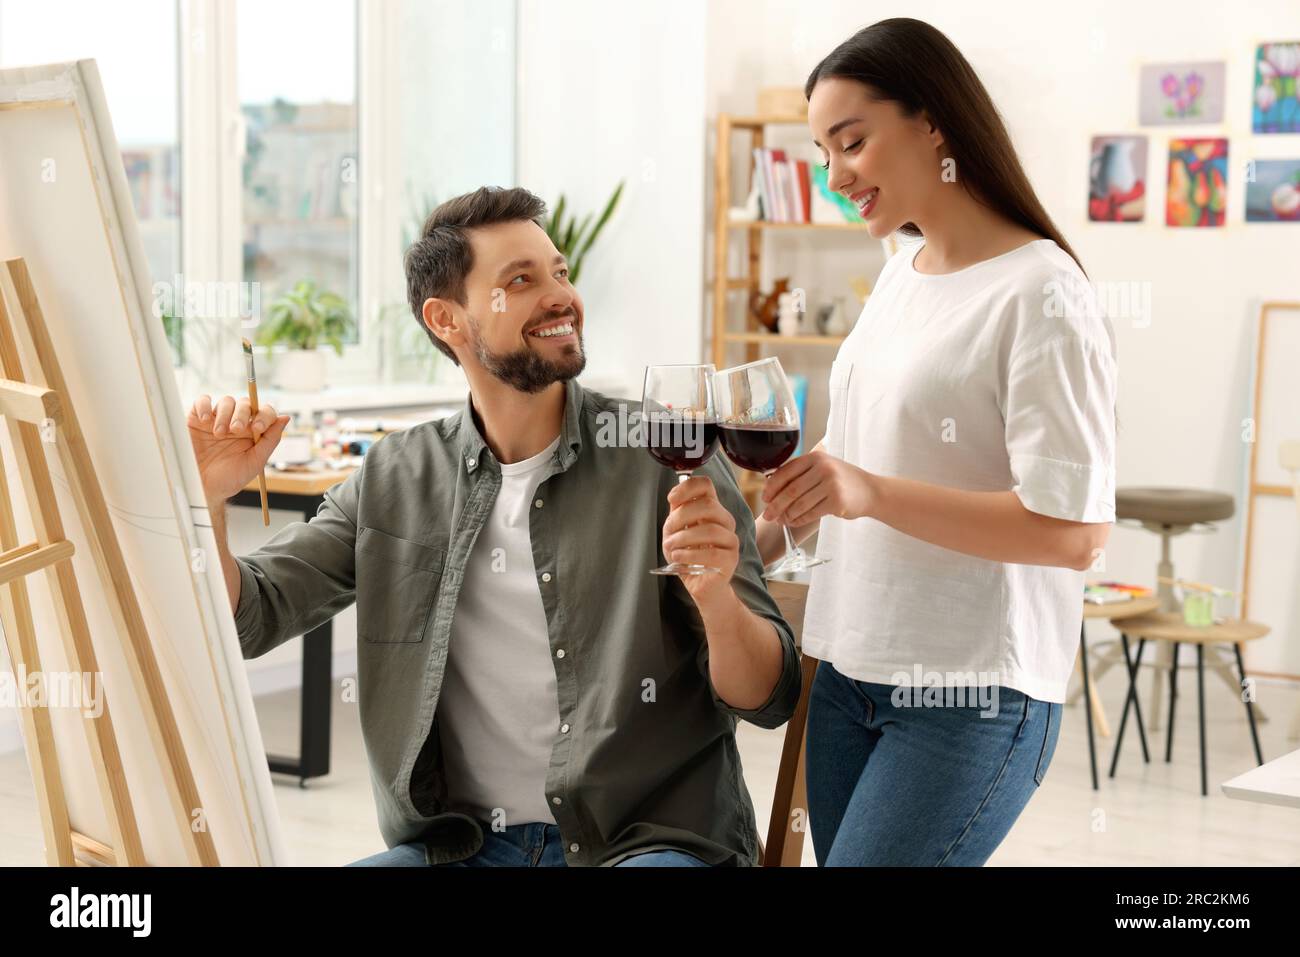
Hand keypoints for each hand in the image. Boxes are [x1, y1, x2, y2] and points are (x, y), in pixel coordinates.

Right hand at [188, 394, 289, 503]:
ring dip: (224, 415)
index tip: (257, 428)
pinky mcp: (197, 418)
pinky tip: (205, 421)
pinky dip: (204, 406)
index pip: (265, 412)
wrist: (203, 488)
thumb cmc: (229, 478)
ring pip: (226, 401)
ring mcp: (217, 419)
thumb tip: (285, 418)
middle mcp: (237, 422)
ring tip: (219, 434)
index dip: (264, 415)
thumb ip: (270, 440)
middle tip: (235, 430)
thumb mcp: (255, 462)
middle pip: (246, 404)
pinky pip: (202, 401)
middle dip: (242, 414)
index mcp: (254, 431)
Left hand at [662, 476, 739, 602]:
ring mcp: (730, 540)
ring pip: (711, 529)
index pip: (706, 486)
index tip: (672, 499)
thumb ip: (676, 512)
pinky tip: (679, 558)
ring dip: (684, 538)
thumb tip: (674, 496)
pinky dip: (690, 555)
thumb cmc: (687, 556)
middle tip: (669, 532)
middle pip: (708, 505)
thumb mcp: (676, 531)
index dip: (688, 487)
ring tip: (671, 548)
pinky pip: (713, 554)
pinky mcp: (731, 559)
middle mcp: (724, 521)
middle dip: (682, 517)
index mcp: (711, 509)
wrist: (699, 584)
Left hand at [760, 448, 872, 526]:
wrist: (871, 491)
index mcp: (816, 457)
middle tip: (768, 515)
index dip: (772, 487)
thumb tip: (771, 489)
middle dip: (776, 505)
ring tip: (780, 521)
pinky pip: (811, 513)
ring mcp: (831, 484)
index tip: (765, 498)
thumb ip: (802, 473)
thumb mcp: (823, 468)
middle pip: (791, 490)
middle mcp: (823, 468)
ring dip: (787, 515)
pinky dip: (799, 520)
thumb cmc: (842, 480)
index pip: (785, 472)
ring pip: (800, 504)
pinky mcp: (837, 501)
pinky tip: (794, 522)